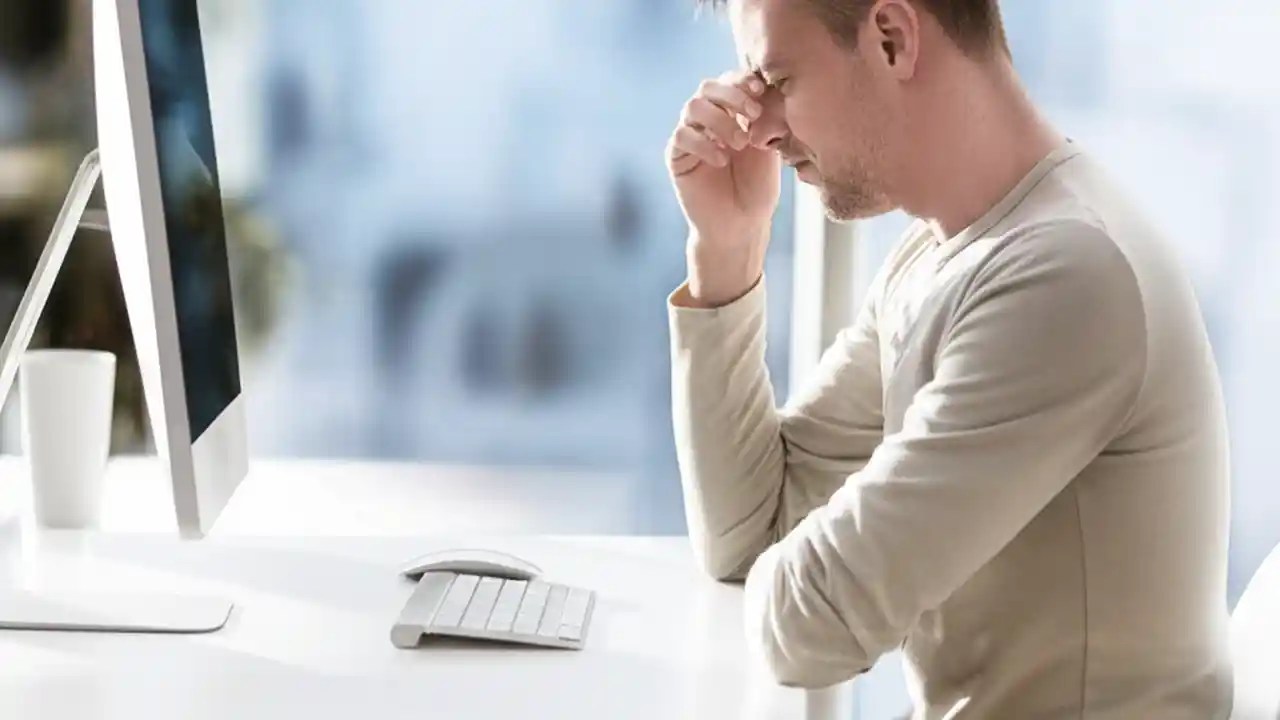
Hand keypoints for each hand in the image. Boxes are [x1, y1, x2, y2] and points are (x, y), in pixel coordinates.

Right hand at [667, 71, 782, 306]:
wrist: (741, 226)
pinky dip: (702, 143)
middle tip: (753, 114)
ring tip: (739, 144)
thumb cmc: (758, 188)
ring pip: (692, 106)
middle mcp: (709, 120)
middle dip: (731, 94)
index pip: (731, 81)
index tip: (760, 91)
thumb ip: (767, 118)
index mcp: (732, 113)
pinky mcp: (676, 157)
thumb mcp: (770, 148)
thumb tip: (767, 88)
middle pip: (708, 87)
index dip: (742, 80)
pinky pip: (681, 136)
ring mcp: (691, 136)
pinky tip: (720, 160)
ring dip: (719, 119)